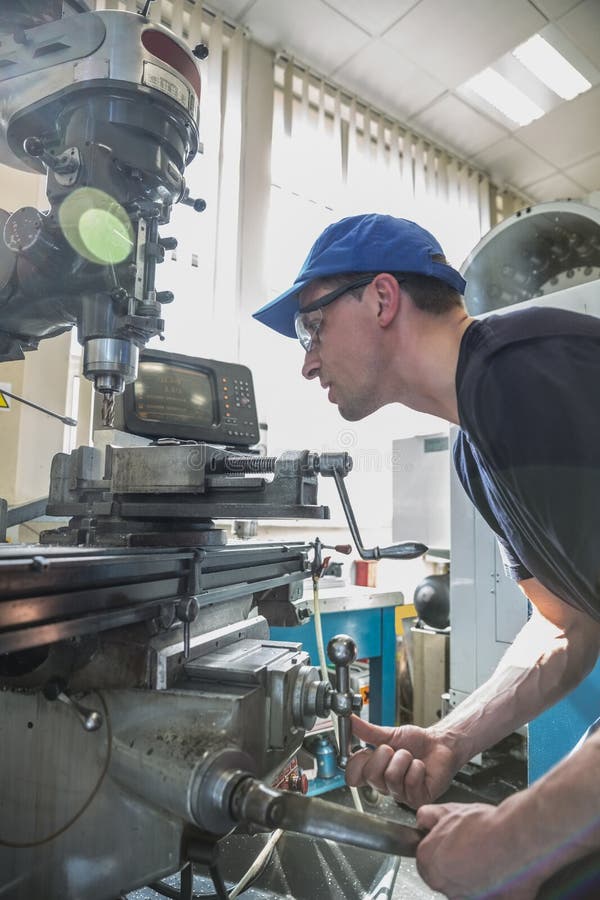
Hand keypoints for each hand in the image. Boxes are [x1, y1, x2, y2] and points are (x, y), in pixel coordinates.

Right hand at [345, 716, 460, 807]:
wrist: (441, 744)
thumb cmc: (417, 742)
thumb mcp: (389, 734)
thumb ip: (367, 731)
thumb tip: (350, 720)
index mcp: (375, 771)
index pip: (352, 776)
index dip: (357, 763)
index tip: (366, 751)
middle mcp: (385, 785)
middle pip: (370, 775)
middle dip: (385, 754)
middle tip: (394, 750)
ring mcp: (400, 794)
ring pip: (391, 777)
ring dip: (404, 759)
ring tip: (411, 758)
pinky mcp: (417, 798)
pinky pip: (410, 781)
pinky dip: (417, 767)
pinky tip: (421, 767)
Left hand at [416, 802, 541, 898]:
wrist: (517, 838)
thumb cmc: (486, 825)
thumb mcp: (450, 810)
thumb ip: (429, 817)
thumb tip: (424, 820)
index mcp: (430, 861)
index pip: (427, 862)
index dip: (442, 850)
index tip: (454, 845)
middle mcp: (444, 885)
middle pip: (446, 877)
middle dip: (458, 866)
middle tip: (474, 850)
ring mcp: (465, 898)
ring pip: (465, 889)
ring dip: (474, 878)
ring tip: (489, 860)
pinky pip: (485, 896)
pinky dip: (491, 888)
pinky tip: (499, 872)